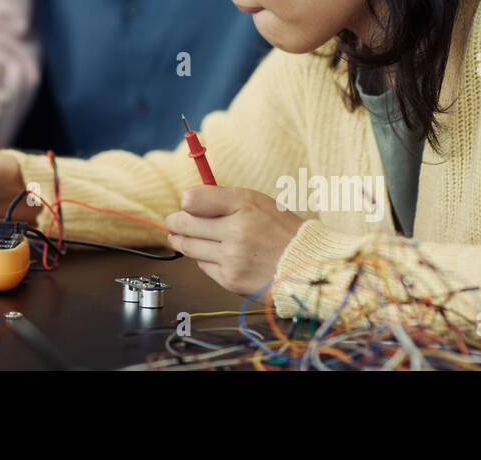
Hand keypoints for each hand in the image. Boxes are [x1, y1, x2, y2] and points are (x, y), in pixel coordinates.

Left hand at [165, 186, 305, 295]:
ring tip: (180, 238)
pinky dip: (204, 260)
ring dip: (182, 242)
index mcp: (245, 204)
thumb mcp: (258, 202)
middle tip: (171, 223)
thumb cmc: (283, 232)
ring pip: (190, 247)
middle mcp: (237, 230)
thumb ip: (223, 198)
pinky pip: (203, 267)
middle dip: (174, 223)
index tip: (185, 205)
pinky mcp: (231, 280)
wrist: (309, 266)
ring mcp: (232, 258)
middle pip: (185, 225)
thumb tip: (186, 201)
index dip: (185, 203)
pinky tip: (212, 255)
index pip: (194, 199)